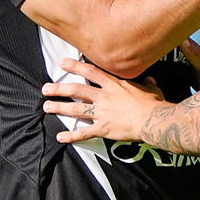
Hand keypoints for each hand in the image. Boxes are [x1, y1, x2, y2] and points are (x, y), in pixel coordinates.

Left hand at [43, 59, 164, 143]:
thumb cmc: (153, 104)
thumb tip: (150, 80)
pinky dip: (72, 136)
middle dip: (59, 88)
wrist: (153, 119)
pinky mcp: (103, 129)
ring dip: (60, 107)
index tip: (62, 62)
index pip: (90, 72)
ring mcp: (102, 113)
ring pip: (76, 109)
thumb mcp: (151, 89)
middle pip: (77, 90)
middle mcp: (104, 97)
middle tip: (46, 88)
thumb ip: (147, 84)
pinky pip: (84, 133)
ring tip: (47, 106)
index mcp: (114, 85)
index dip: (75, 66)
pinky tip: (61, 137)